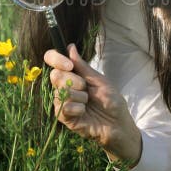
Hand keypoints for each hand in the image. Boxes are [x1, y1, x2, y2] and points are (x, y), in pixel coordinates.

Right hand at [45, 44, 142, 165]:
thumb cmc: (111, 101)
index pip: (52, 60)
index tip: (69, 64)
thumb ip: (82, 66)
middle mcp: (64, 86)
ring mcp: (63, 102)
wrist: (118, 124)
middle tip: (86, 88)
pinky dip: (77, 108)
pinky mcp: (64, 117)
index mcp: (72, 74)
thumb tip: (69, 47)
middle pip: (55, 75)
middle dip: (74, 81)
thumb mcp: (99, 80)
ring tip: (88, 102)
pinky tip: (84, 112)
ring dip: (79, 96)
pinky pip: (63, 107)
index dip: (56, 59)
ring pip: (60, 92)